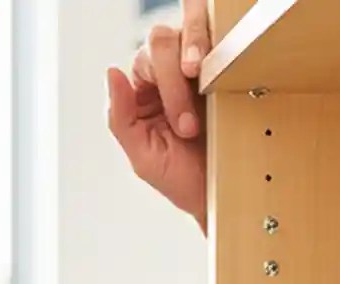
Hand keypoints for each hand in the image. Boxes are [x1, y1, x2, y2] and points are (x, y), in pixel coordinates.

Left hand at [106, 0, 210, 229]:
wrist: (225, 193)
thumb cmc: (181, 178)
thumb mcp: (144, 157)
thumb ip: (120, 117)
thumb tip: (112, 72)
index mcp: (140, 91)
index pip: (144, 62)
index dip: (166, 86)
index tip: (186, 128)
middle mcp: (165, 73)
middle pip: (162, 43)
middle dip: (177, 80)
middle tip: (195, 124)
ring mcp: (199, 67)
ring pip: (189, 33)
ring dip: (197, 52)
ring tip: (209, 88)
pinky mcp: (227, 68)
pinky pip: (220, 42)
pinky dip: (221, 50)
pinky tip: (227, 73)